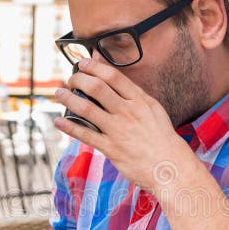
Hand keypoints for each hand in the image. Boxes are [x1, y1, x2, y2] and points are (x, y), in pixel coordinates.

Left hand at [53, 58, 194, 191]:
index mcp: (139, 100)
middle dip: (78, 80)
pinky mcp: (111, 148)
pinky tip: (59, 121)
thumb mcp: (153, 109)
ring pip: (87, 109)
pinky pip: (85, 134)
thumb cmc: (161, 137)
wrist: (170, 166)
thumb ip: (134, 93)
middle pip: (97, 88)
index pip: (113, 76)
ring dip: (69, 99)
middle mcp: (128, 112)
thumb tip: (115, 78)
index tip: (83, 64)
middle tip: (70, 79)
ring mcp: (118, 130)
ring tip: (59, 94)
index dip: (94, 67)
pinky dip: (69, 127)